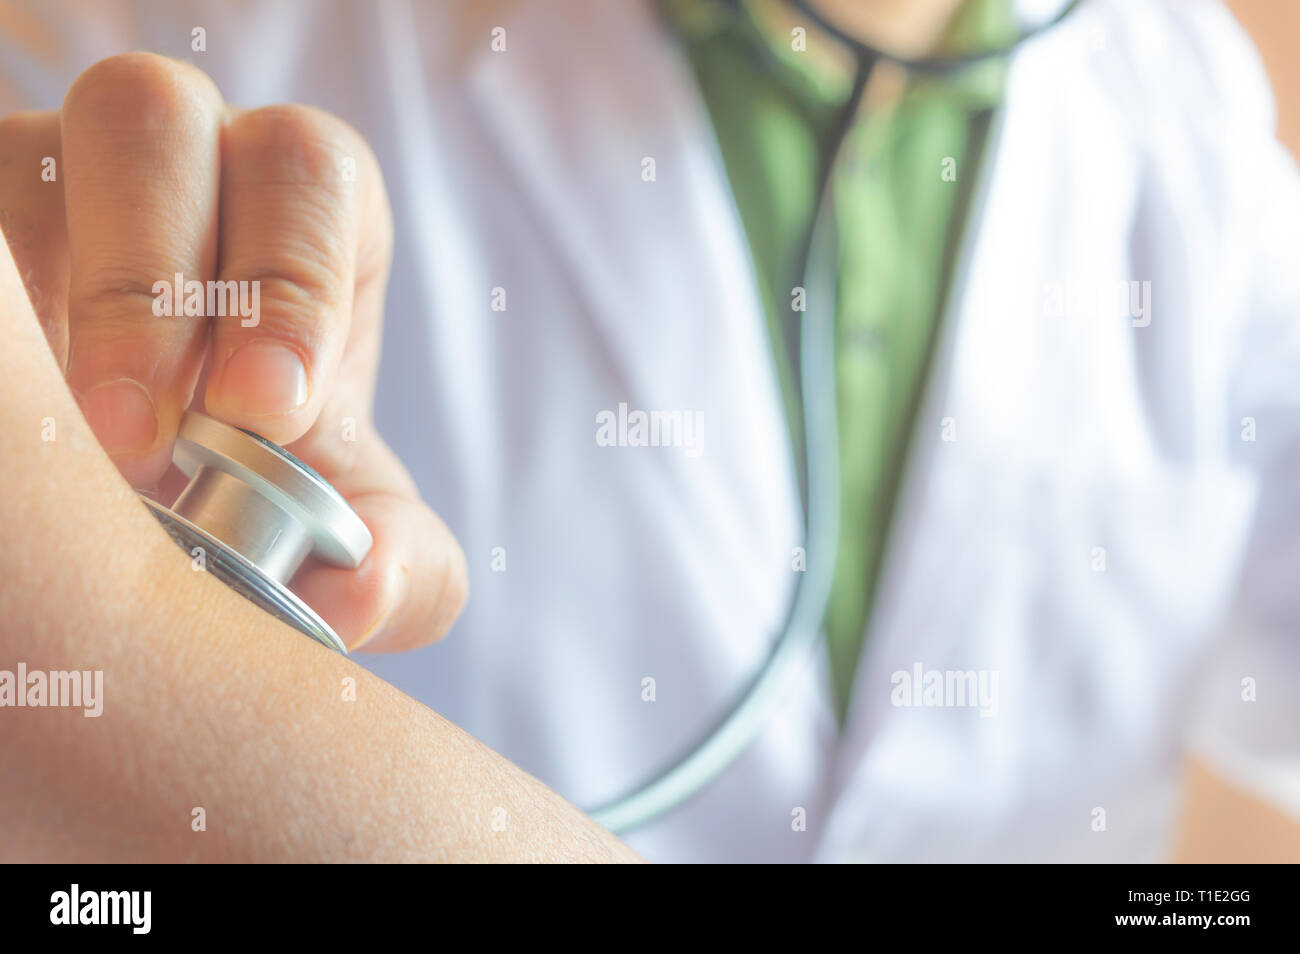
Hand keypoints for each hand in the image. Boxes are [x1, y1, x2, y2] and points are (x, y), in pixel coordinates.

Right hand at [0, 53, 465, 651]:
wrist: (170, 483)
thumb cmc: (276, 474)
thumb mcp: (350, 518)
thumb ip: (403, 560)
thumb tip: (366, 591)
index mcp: (303, 209)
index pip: (309, 173)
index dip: (289, 279)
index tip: (265, 414)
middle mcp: (183, 162)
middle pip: (157, 122)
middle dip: (148, 283)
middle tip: (141, 436)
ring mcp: (57, 172)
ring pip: (30, 152)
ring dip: (42, 296)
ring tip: (65, 439)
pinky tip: (20, 420)